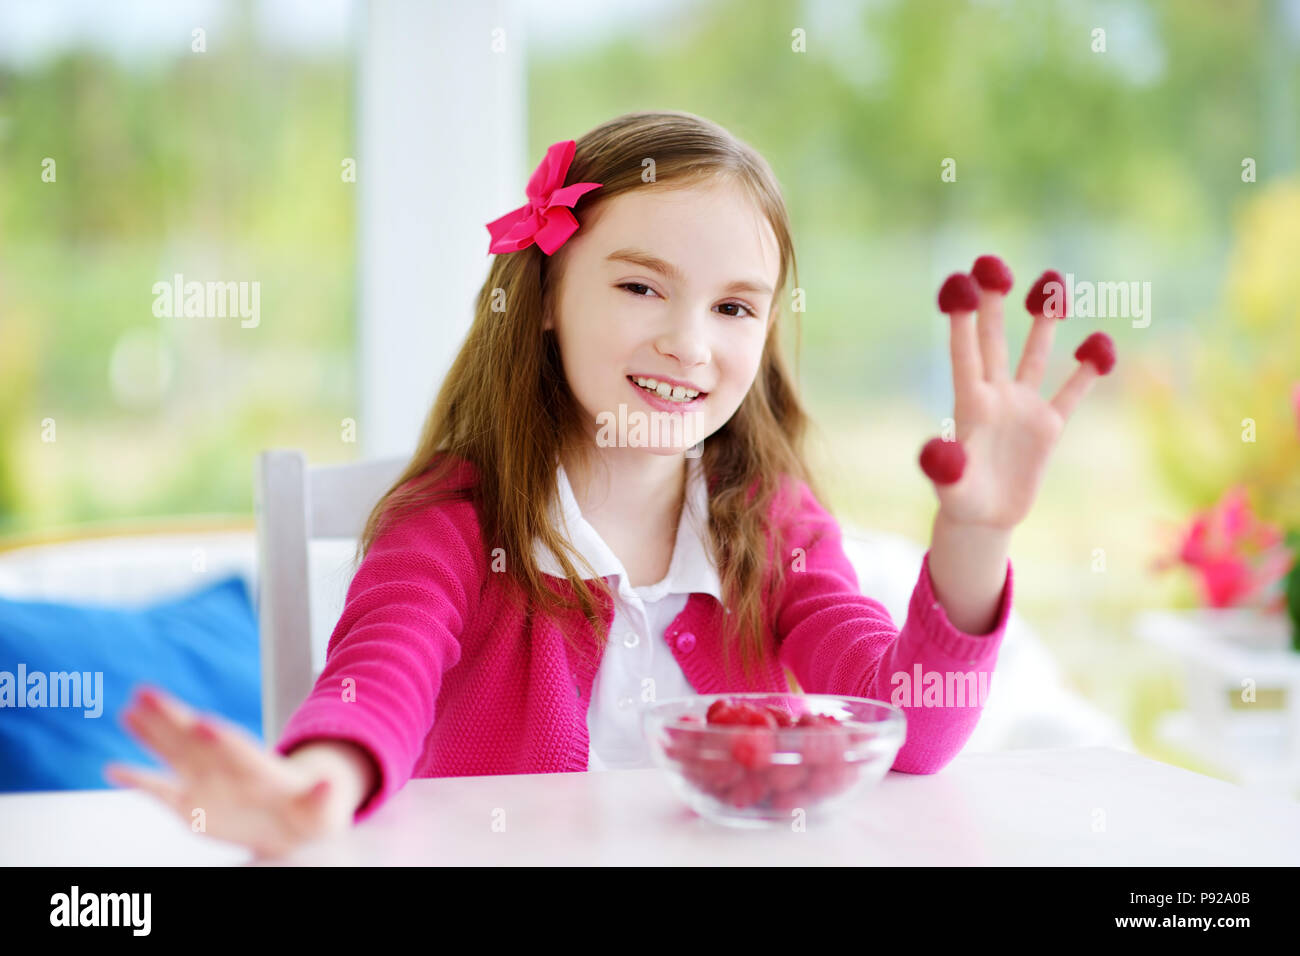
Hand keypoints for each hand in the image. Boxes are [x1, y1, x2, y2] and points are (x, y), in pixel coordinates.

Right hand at [105, 686, 345, 859]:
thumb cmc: (312, 814)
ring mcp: (207, 782)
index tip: (203, 723)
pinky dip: (140, 781)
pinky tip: (113, 769)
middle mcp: (228, 769)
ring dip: (152, 733)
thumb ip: (325, 797)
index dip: (223, 739)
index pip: (239, 750)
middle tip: (146, 692)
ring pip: (175, 753)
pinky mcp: (191, 804)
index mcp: (262, 770)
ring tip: (129, 710)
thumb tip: (332, 786)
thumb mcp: (326, 809)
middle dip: (173, 717)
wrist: (294, 824)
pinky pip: (161, 791)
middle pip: (197, 739)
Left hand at [919, 258, 1115, 530]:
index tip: (960, 282)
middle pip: (995, 340)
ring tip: (1052, 281)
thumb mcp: (950, 487)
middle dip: (994, 303)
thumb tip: (934, 450)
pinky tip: (1099, 343)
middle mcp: (995, 395)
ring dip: (1044, 319)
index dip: (962, 320)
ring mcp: (1023, 406)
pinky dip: (1087, 369)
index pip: (965, 353)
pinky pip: (1072, 390)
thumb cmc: (959, 502)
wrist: (984, 519)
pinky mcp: (1049, 424)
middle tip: (992, 262)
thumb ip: (943, 467)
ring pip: (1035, 352)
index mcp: (969, 405)